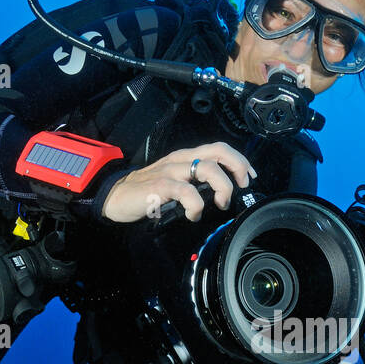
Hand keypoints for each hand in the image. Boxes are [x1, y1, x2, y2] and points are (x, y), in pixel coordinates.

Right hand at [100, 142, 256, 223]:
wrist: (115, 197)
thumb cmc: (148, 192)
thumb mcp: (176, 182)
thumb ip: (195, 183)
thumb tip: (220, 194)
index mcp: (186, 157)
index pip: (219, 148)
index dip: (239, 160)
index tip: (249, 177)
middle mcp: (181, 160)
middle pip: (218, 152)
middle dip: (238, 168)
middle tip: (240, 188)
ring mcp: (171, 172)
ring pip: (207, 168)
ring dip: (222, 187)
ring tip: (221, 203)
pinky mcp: (161, 186)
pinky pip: (187, 193)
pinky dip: (197, 206)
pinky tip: (194, 215)